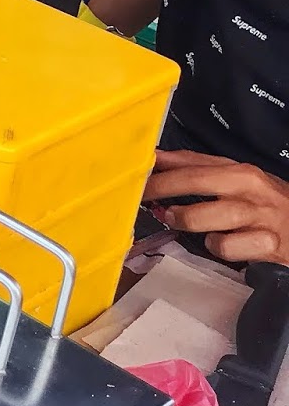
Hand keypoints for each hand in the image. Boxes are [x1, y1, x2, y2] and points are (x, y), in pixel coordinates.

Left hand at [144, 149, 288, 264]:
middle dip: (162, 188)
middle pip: (196, 181)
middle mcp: (250, 190)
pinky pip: (227, 246)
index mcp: (241, 171)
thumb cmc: (269, 205)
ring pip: (208, 216)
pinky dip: (218, 246)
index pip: (193, 162)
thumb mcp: (241, 181)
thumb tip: (159, 159)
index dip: (160, 166)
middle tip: (143, 196)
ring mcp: (259, 217)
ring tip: (177, 219)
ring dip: (185, 219)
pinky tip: (219, 243)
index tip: (135, 169)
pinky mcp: (267, 244)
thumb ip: (201, 169)